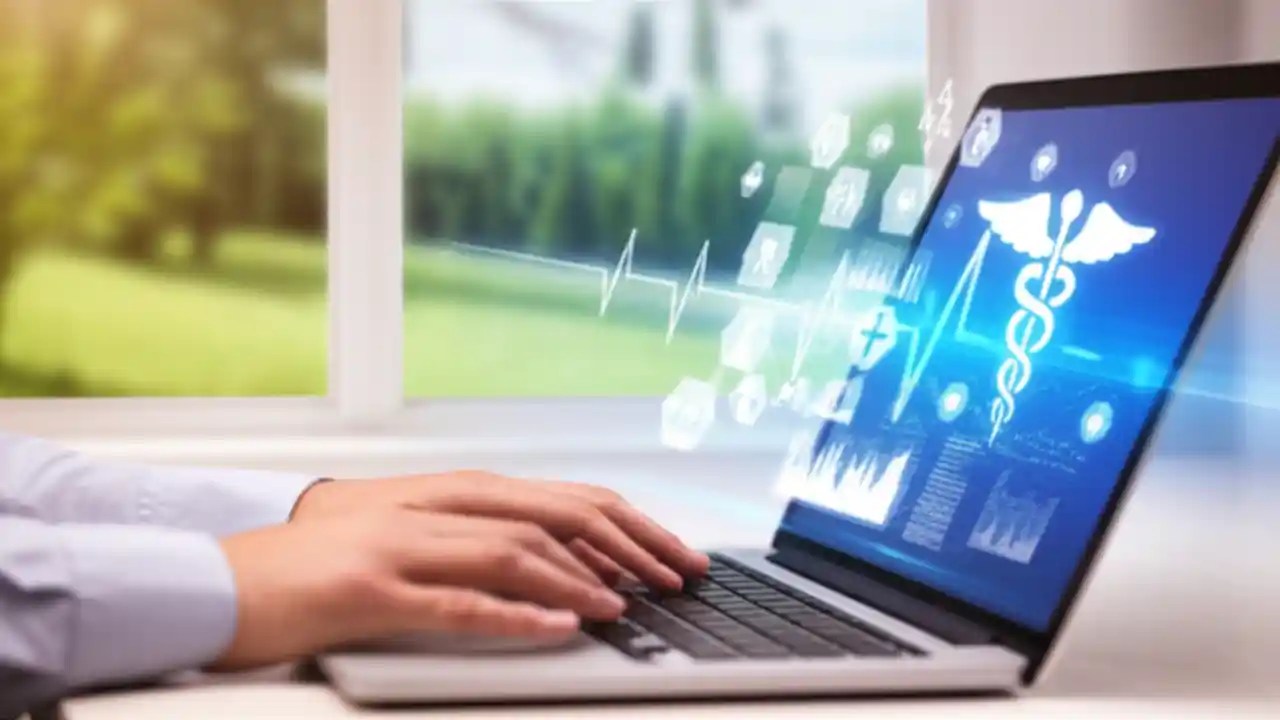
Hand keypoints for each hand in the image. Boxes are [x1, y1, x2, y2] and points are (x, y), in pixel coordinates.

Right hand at [292, 471, 708, 589]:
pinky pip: (456, 603)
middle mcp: (429, 509)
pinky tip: (555, 627)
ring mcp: (399, 545)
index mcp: (443, 495)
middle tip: (674, 575)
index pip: (555, 499)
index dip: (621, 523)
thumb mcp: (401, 542)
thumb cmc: (311, 565)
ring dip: (578, 580)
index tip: (667, 551)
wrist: (220, 578)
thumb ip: (466, 545)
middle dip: (623, 545)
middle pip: (549, 516)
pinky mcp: (368, 591)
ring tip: (626, 604)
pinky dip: (514, 616)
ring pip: (511, 553)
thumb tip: (546, 565)